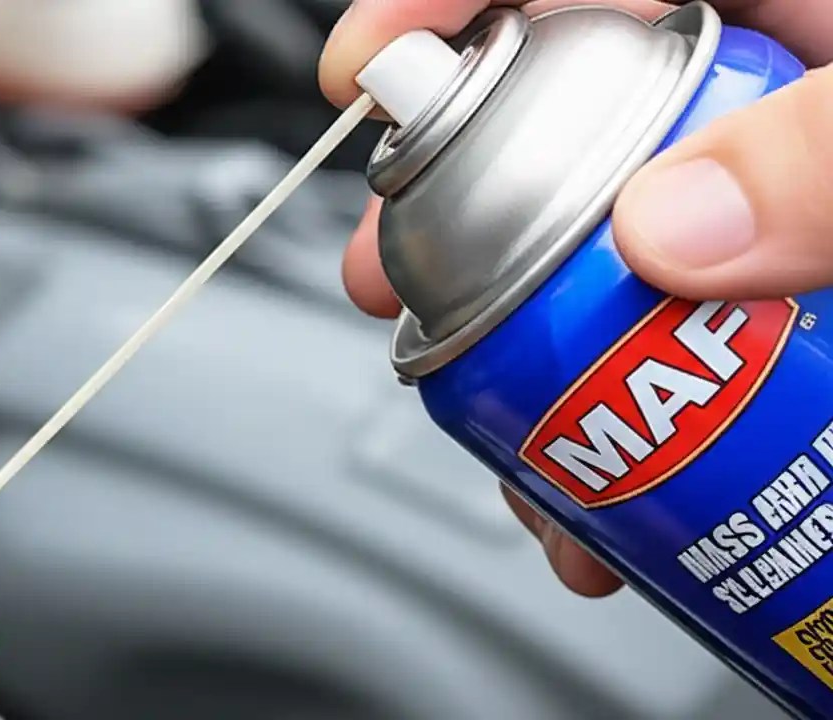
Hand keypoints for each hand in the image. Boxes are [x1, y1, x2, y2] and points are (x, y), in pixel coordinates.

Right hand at [324, 0, 832, 597]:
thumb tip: (678, 231)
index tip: (364, 72)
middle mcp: (783, 81)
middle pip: (564, 119)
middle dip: (455, 211)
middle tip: (395, 279)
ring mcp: (790, 192)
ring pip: (613, 251)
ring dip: (537, 357)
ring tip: (510, 449)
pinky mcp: (805, 288)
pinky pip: (688, 334)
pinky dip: (640, 418)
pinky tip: (627, 491)